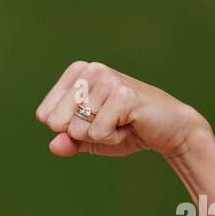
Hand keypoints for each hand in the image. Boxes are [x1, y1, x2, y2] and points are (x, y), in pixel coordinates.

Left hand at [34, 61, 208, 159]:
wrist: (169, 129)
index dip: (68, 129)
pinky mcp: (123, 95)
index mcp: (77, 73)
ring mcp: (107, 80)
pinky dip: (113, 138)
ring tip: (121, 121)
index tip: (94, 119)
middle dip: (82, 133)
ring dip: (101, 135)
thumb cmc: (125, 130)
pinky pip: (98, 133)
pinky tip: (130, 124)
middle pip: (56, 122)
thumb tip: (54, 145)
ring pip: (77, 129)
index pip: (45, 115)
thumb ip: (67, 141)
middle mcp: (90, 70)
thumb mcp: (89, 139)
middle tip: (108, 122)